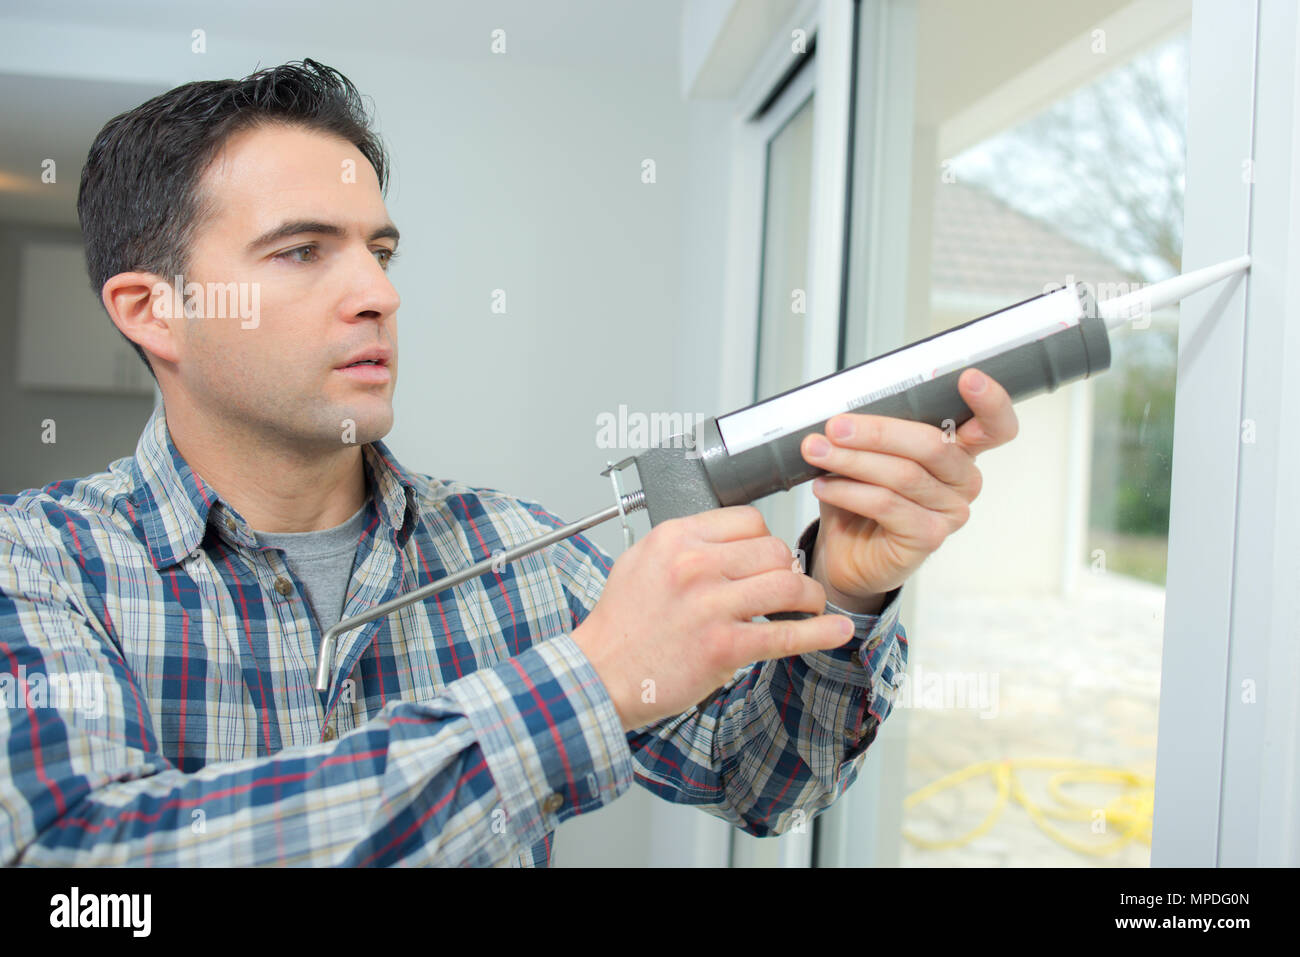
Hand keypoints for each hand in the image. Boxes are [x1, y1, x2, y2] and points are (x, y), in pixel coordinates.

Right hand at [572, 506, 855, 731]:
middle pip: (774, 549)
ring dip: (809, 597)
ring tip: (810, 606)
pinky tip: (836, 630)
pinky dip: (820, 632)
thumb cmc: (620, 626)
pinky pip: (786, 633)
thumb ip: (684, 545)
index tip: (768, 557)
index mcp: (676, 539)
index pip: (748, 520)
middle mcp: (694, 566)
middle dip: (789, 568)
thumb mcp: (641, 562)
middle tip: (788, 586)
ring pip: (788, 584)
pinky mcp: (723, 646)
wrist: (599, 675)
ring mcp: (710, 606)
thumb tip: (726, 540)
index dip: (766, 539)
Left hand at [798, 367, 1018, 610]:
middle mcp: (963, 480)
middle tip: (836, 426)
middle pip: (932, 445)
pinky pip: (886, 505)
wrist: (848, 551)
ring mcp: (950, 511)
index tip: (967, 378)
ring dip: (852, 460)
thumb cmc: (863, 497)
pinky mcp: (928, 537)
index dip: (990, 401)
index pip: (994, 425)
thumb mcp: (869, 453)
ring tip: (817, 452)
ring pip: (903, 475)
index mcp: (959, 449)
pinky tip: (824, 485)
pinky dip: (849, 491)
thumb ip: (874, 429)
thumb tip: (845, 410)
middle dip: (877, 432)